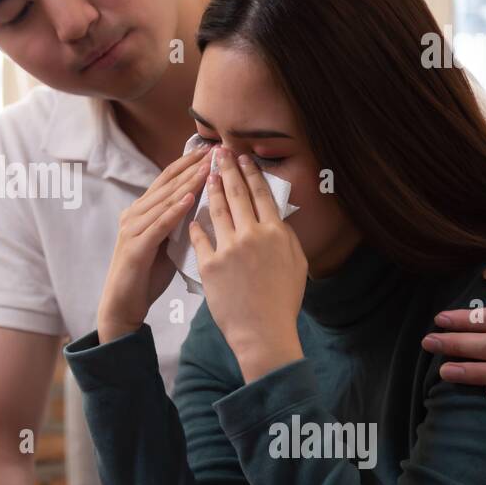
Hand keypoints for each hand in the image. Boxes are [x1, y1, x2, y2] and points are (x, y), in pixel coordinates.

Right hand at [96, 142, 211, 341]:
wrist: (122, 304)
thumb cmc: (146, 275)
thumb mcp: (166, 243)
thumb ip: (177, 223)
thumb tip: (203, 205)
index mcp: (141, 212)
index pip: (167, 180)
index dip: (188, 164)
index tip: (210, 151)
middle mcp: (134, 215)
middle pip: (166, 184)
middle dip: (191, 167)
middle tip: (213, 151)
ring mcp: (132, 229)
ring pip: (164, 200)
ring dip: (187, 184)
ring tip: (207, 169)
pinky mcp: (135, 247)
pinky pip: (158, 225)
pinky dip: (174, 211)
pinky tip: (189, 199)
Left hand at [188, 147, 306, 381]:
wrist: (263, 331)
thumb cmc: (282, 301)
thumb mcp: (296, 264)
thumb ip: (285, 237)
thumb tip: (276, 217)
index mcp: (275, 233)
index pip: (261, 194)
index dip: (250, 173)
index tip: (243, 158)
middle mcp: (252, 235)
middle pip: (236, 194)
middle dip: (226, 169)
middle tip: (219, 153)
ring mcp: (229, 248)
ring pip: (216, 210)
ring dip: (209, 189)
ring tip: (204, 175)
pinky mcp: (210, 264)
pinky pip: (199, 236)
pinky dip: (195, 223)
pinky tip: (190, 212)